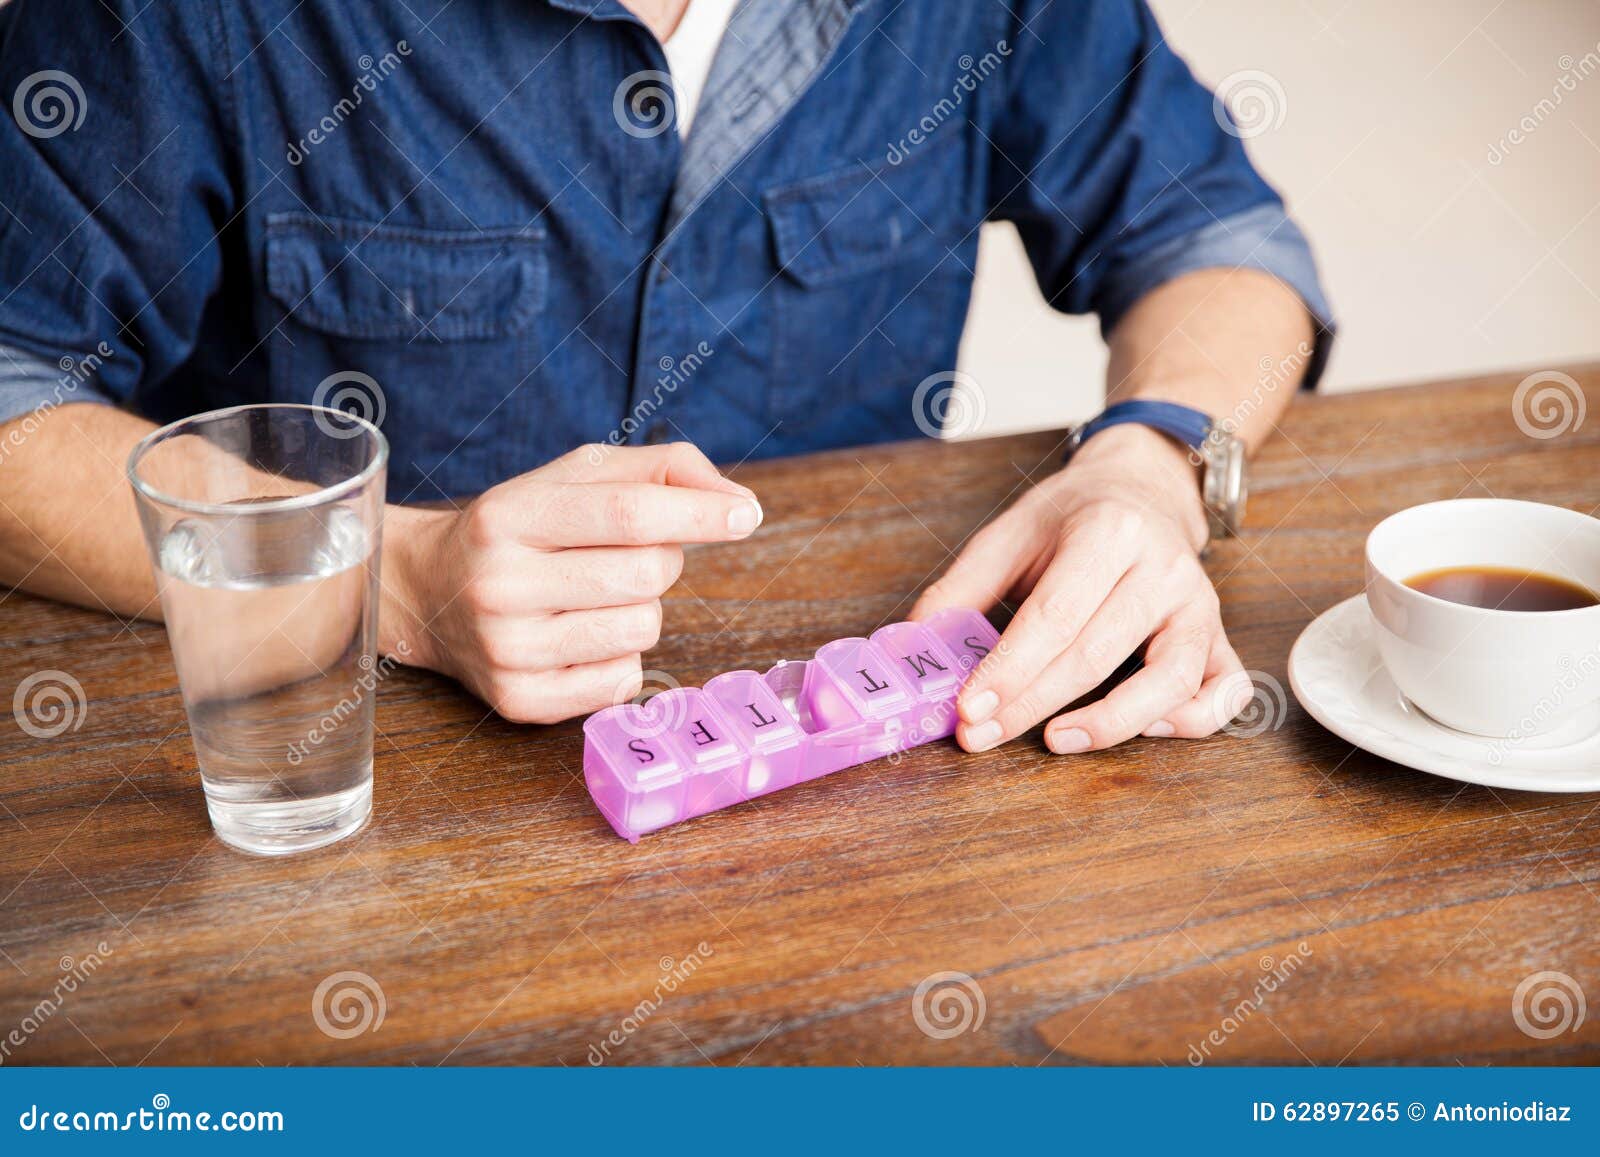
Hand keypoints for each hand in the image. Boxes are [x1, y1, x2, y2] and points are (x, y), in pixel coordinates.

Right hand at [381, 442, 761, 723]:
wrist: (427, 594)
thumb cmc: (521, 528)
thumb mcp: (573, 477)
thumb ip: (660, 470)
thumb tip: (739, 502)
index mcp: (508, 515)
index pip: (627, 513)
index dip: (699, 513)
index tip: (747, 514)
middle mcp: (499, 584)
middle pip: (645, 574)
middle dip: (662, 559)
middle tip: (627, 556)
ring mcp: (506, 650)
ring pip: (642, 630)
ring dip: (641, 610)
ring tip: (594, 596)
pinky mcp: (520, 701)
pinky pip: (623, 680)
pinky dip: (622, 657)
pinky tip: (580, 636)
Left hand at [910, 424, 1244, 752]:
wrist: (1144, 487)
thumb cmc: (1074, 517)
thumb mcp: (1010, 532)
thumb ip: (962, 588)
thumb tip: (913, 644)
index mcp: (1107, 532)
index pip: (1054, 615)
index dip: (1009, 669)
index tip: (968, 708)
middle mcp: (1162, 568)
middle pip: (1097, 653)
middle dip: (1032, 704)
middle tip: (981, 735)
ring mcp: (1199, 605)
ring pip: (1171, 679)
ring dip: (1113, 723)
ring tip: (1056, 740)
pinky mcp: (1219, 634)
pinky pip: (1226, 689)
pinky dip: (1195, 720)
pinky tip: (1146, 731)